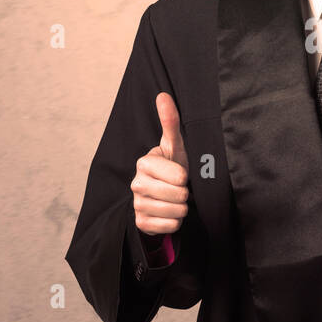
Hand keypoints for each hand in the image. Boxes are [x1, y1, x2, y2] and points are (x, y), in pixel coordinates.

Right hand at [132, 92, 189, 235]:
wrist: (163, 195)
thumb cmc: (172, 167)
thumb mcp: (174, 146)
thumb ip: (170, 122)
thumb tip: (163, 95)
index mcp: (144, 162)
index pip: (178, 176)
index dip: (185, 177)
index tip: (181, 173)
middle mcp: (136, 183)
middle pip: (177, 195)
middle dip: (185, 193)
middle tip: (180, 188)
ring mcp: (136, 204)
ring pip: (175, 212)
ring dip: (182, 208)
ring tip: (177, 199)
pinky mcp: (140, 223)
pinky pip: (169, 226)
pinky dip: (175, 222)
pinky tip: (170, 213)